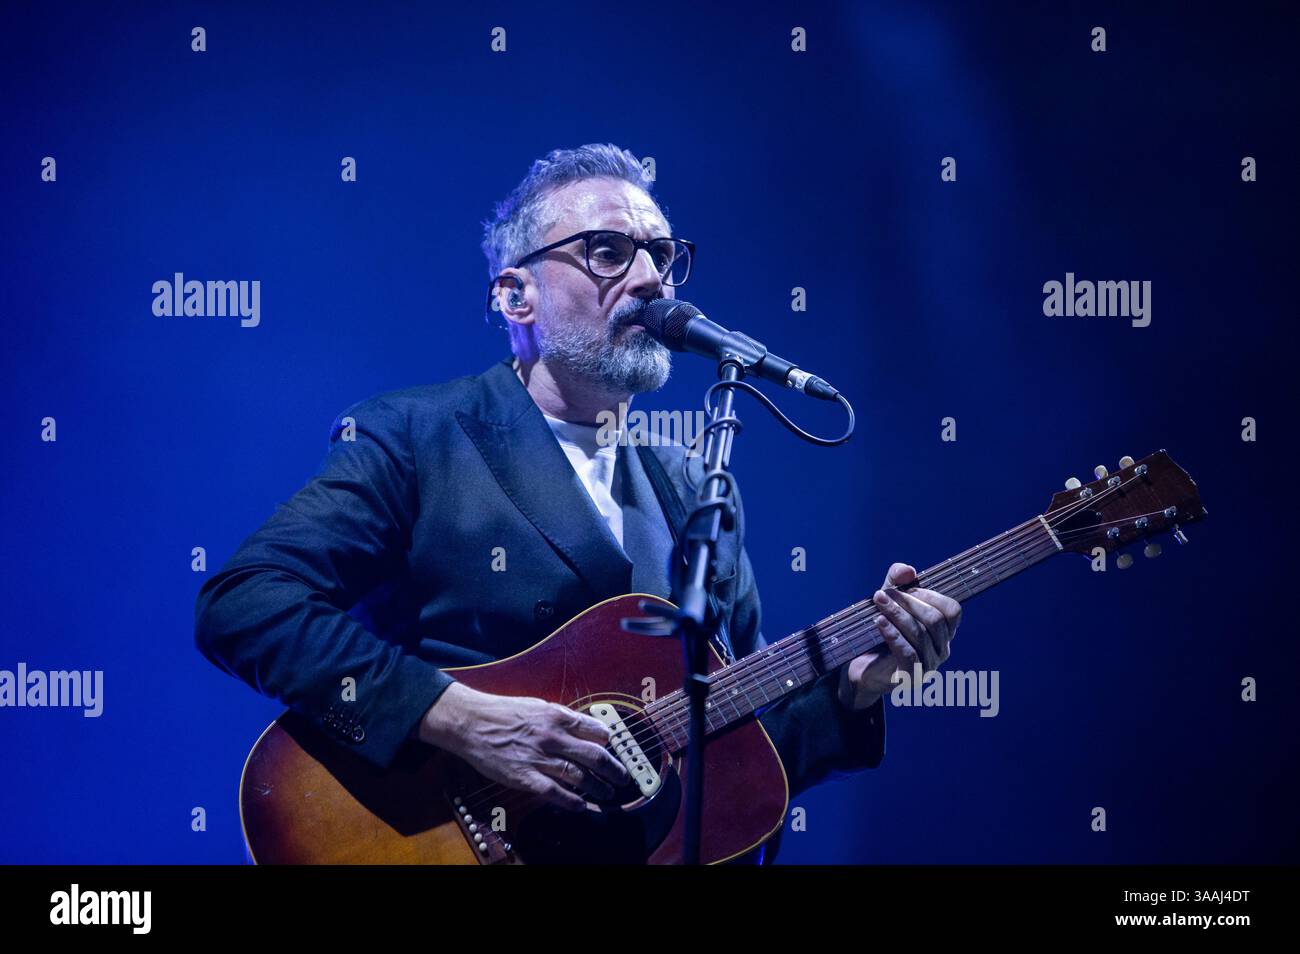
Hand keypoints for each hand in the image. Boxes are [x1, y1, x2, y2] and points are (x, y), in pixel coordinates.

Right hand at [417, 683, 630, 811]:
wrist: (471, 722)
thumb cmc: (502, 712)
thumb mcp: (537, 705)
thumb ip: (561, 717)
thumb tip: (583, 727)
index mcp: (558, 716)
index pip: (596, 730)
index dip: (610, 744)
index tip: (615, 750)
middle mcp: (554, 737)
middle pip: (595, 756)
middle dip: (614, 770)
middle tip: (623, 778)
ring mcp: (540, 758)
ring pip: (580, 777)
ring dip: (598, 788)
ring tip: (607, 795)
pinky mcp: (525, 777)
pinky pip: (556, 793)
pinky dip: (573, 802)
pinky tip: (582, 806)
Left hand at [837, 562, 961, 710]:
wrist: (863, 665)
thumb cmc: (883, 630)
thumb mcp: (889, 600)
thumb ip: (898, 580)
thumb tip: (908, 570)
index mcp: (944, 631)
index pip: (952, 610)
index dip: (930, 595)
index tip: (905, 587)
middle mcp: (942, 649)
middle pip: (935, 620)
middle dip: (908, 602)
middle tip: (882, 593)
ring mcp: (929, 665)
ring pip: (920, 635)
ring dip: (897, 614)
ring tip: (878, 601)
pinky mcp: (911, 677)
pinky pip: (908, 654)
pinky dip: (893, 635)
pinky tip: (879, 621)